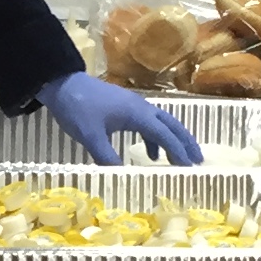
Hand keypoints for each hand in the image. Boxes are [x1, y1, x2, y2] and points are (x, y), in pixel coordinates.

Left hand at [39, 70, 199, 165]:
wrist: (62, 83)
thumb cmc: (77, 108)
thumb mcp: (90, 136)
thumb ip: (106, 156)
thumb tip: (122, 176)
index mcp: (137, 114)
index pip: (165, 135)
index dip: (178, 152)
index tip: (191, 167)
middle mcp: (141, 108)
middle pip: (171, 125)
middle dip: (186, 142)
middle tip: (198, 161)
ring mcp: (134, 106)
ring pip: (162, 123)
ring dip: (173, 140)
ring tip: (180, 160)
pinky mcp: (125, 107)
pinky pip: (149, 123)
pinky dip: (155, 138)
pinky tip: (150, 153)